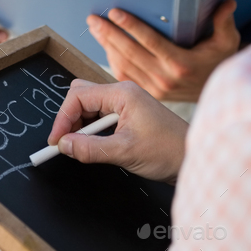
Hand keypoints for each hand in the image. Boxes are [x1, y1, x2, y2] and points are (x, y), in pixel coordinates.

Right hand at [49, 79, 187, 184]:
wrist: (194, 159)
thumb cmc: (169, 151)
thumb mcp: (125, 152)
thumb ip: (91, 149)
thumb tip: (64, 145)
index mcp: (122, 93)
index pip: (78, 96)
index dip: (63, 118)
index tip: (56, 141)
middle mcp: (122, 92)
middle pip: (81, 96)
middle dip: (70, 119)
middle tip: (66, 143)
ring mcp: (126, 102)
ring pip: (89, 106)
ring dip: (81, 126)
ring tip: (82, 147)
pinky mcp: (128, 113)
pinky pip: (101, 115)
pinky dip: (92, 129)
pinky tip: (95, 144)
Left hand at [87, 0, 239, 101]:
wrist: (218, 96)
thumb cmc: (220, 63)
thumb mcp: (227, 42)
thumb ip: (224, 21)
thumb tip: (227, 2)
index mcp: (181, 63)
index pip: (151, 41)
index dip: (131, 26)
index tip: (114, 12)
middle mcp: (165, 78)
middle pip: (131, 52)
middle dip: (109, 33)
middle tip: (93, 18)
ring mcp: (155, 88)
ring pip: (123, 65)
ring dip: (107, 45)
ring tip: (95, 28)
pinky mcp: (149, 94)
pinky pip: (125, 76)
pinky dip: (113, 60)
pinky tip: (105, 45)